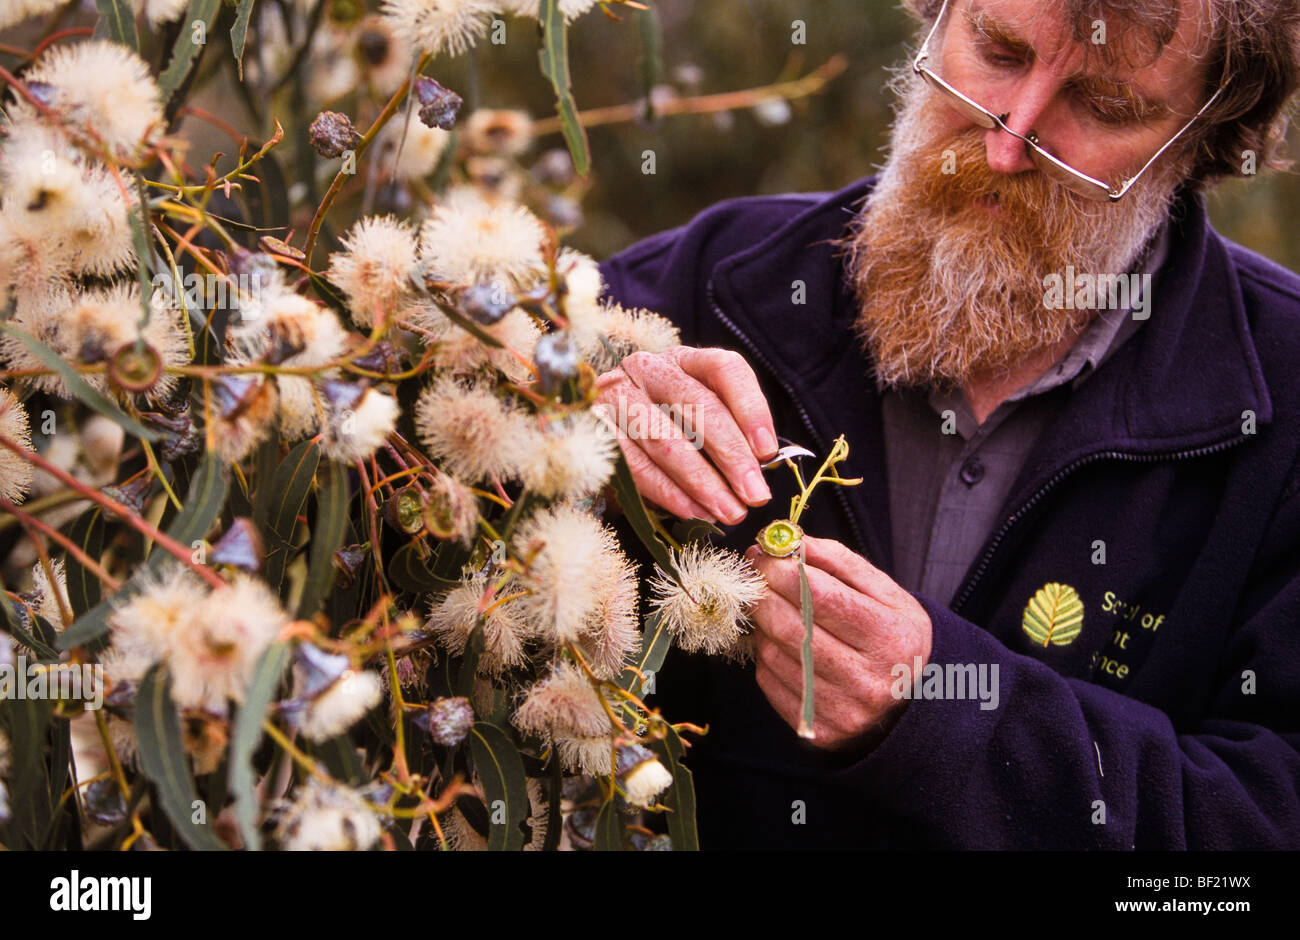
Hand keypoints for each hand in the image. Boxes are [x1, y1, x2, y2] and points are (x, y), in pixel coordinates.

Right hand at [594, 347, 778, 524]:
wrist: (592, 436)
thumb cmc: (660, 426)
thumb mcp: (692, 416)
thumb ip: (727, 432)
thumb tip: (761, 469)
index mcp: (683, 360)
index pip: (724, 368)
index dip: (751, 407)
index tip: (767, 450)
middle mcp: (648, 369)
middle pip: (699, 406)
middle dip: (732, 456)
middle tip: (755, 495)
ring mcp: (617, 398)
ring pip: (667, 441)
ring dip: (703, 483)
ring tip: (729, 512)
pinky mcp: (595, 432)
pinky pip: (636, 467)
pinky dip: (669, 494)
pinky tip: (694, 512)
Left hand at [745, 536, 932, 750]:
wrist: (912, 699)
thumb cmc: (892, 634)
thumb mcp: (884, 592)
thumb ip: (838, 560)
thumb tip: (789, 540)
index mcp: (889, 637)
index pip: (821, 597)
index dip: (784, 571)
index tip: (766, 556)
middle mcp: (868, 680)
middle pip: (792, 627)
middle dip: (764, 594)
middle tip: (757, 577)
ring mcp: (841, 710)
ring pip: (775, 654)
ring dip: (762, 624)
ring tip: (771, 608)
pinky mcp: (816, 729)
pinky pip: (769, 682)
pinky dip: (765, 655)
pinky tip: (778, 641)